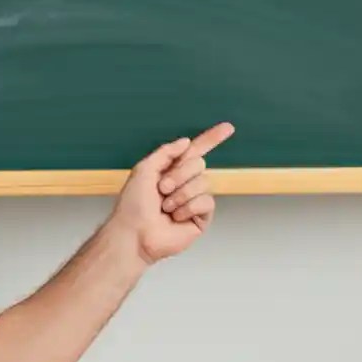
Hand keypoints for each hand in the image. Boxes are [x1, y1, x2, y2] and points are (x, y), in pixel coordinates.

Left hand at [109, 122, 234, 265]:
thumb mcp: (144, 169)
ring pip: (203, 182)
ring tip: (166, 207)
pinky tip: (176, 217)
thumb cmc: (133, 206)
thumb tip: (186, 141)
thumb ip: (166, 152)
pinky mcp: (201, 217)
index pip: (196, 150)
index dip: (212, 138)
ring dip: (181, 194)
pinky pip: (206, 202)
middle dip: (179, 175)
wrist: (134, 234)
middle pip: (199, 164)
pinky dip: (188, 207)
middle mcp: (185, 183)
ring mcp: (194, 200)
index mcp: (171, 169)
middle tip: (162, 189)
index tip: (228, 128)